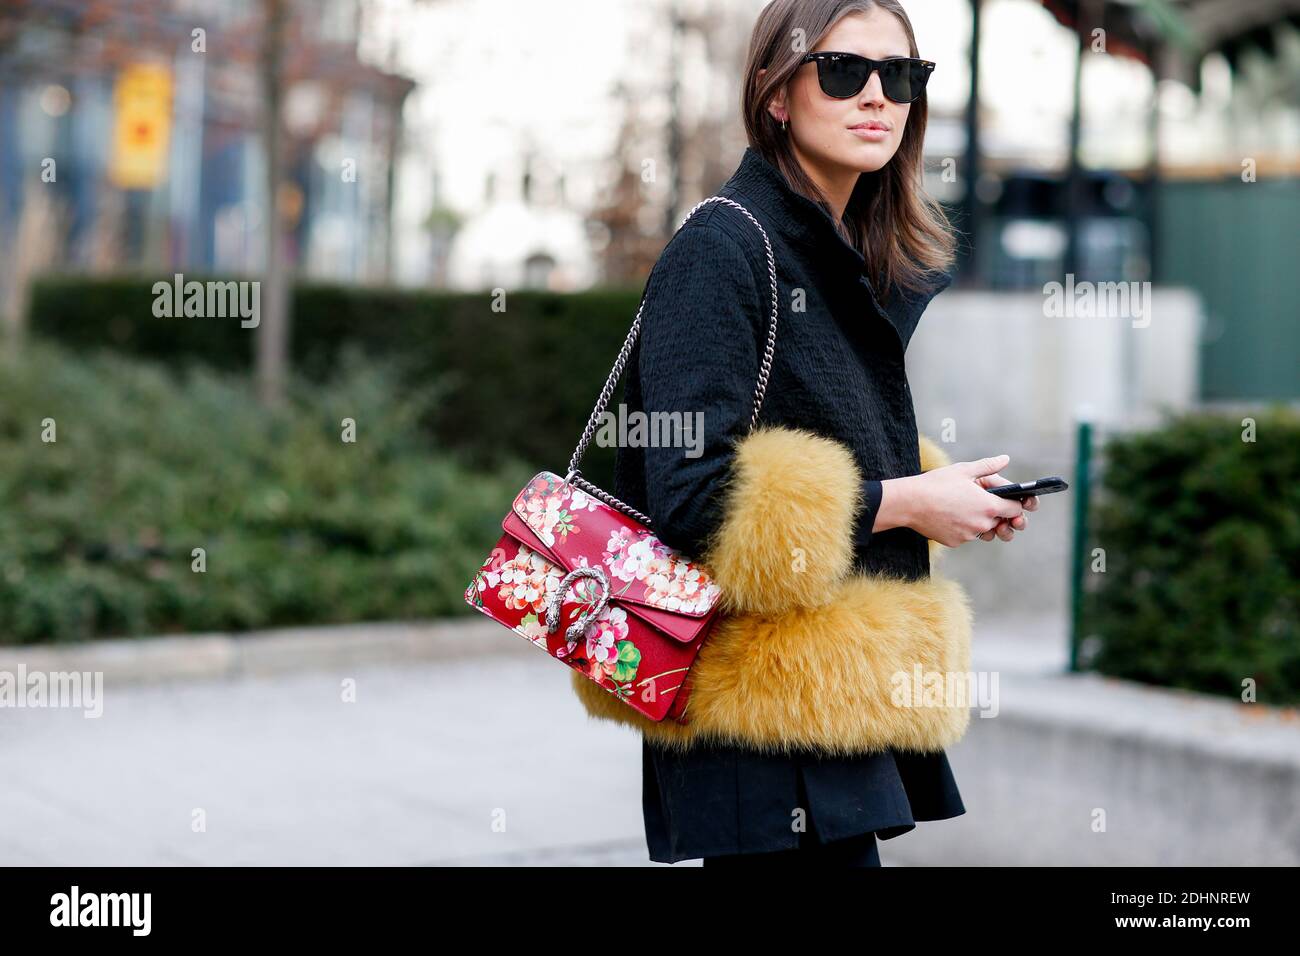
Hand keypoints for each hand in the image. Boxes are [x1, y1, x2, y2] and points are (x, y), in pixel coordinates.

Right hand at [880, 454, 1027, 547]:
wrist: (909, 503)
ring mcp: (969, 535)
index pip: (1016, 510)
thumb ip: (988, 466)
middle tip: (981, 502)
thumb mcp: (964, 470)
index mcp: (988, 506)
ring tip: (964, 508)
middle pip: (1001, 522)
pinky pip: (966, 536)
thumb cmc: (936, 484)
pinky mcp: (956, 542)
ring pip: (983, 530)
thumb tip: (1005, 459)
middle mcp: (982, 524)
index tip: (1008, 499)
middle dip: (996, 513)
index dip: (1014, 503)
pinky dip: (962, 527)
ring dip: (980, 521)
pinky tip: (950, 515)